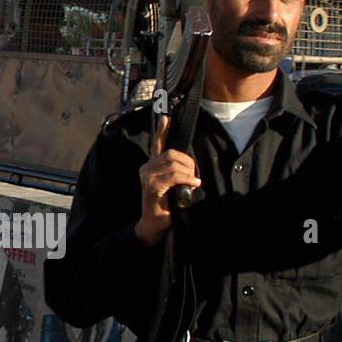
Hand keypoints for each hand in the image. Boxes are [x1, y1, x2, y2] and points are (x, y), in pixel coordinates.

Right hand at [135, 115, 200, 245]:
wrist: (155, 225)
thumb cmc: (166, 205)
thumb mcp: (175, 185)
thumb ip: (179, 172)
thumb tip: (193, 165)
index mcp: (152, 164)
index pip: (158, 143)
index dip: (162, 129)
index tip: (166, 116)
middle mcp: (147, 167)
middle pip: (171, 153)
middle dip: (188, 162)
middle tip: (194, 175)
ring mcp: (146, 176)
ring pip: (173, 164)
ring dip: (188, 172)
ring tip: (193, 183)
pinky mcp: (150, 186)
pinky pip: (173, 176)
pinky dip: (186, 179)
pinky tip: (192, 185)